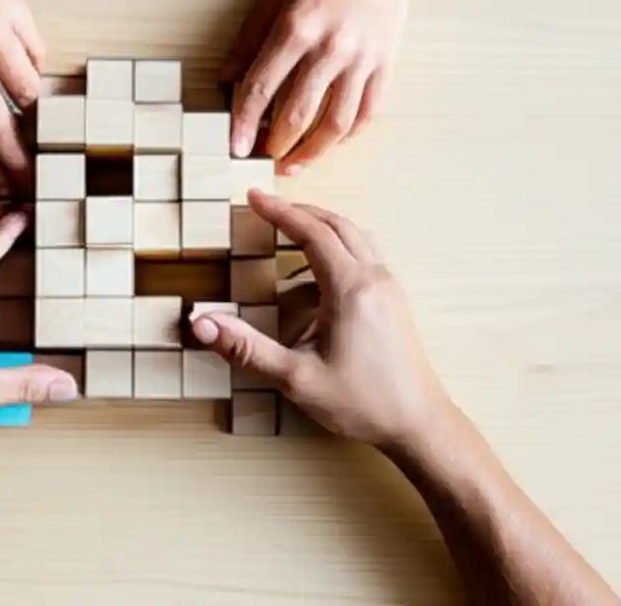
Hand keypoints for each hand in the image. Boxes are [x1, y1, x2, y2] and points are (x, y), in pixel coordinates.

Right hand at [191, 191, 446, 446]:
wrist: (418, 423)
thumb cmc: (362, 403)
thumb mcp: (295, 378)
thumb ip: (246, 348)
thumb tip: (201, 325)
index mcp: (350, 289)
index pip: (311, 232)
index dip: (279, 211)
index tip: (253, 197)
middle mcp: (374, 279)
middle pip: (337, 224)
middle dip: (299, 211)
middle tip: (266, 206)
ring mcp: (389, 288)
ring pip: (356, 236)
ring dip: (322, 224)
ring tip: (290, 227)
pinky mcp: (394, 301)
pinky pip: (365, 254)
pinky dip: (339, 244)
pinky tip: (317, 267)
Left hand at [224, 0, 428, 173]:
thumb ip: (249, 38)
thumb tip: (226, 78)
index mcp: (296, 28)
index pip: (261, 87)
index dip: (244, 122)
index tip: (236, 146)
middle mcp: (329, 48)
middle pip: (297, 113)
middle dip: (276, 144)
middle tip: (263, 158)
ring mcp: (361, 58)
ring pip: (335, 123)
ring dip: (312, 152)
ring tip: (293, 163)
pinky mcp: (385, 62)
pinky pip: (367, 111)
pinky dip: (348, 134)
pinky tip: (331, 143)